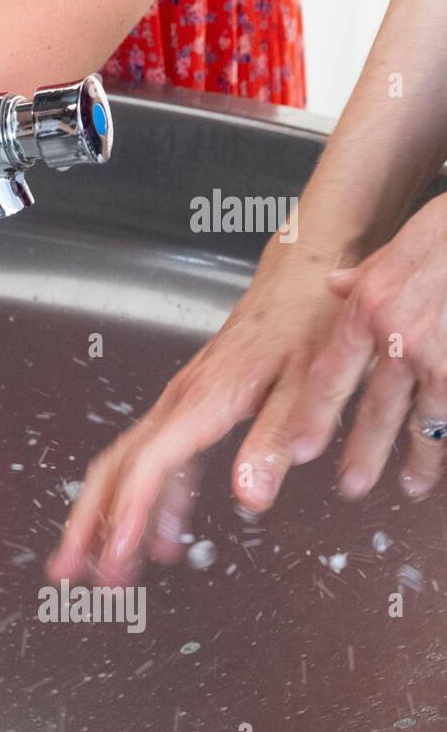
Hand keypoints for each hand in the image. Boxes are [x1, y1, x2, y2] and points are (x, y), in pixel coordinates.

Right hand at [48, 239, 346, 584]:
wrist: (299, 279)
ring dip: (107, 521)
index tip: (116, 559)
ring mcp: (178, 408)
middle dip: (85, 525)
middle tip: (68, 572)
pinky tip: (160, 541)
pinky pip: (157, 465)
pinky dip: (150, 507)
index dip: (127, 516)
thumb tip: (250, 499)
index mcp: (201, 401)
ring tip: (97, 571)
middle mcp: (177, 405)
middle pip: (113, 471)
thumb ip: (278, 439)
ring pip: (125, 470)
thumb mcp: (308, 383)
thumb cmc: (303, 322)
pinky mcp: (190, 412)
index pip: (146, 466)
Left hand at [290, 194, 446, 499]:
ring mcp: (444, 355)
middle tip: (351, 487)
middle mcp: (402, 338)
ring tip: (412, 485)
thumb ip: (366, 275)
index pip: (330, 375)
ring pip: (427, 419)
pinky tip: (446, 456)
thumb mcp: (397, 244)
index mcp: (370, 309)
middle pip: (377, 408)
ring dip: (419, 457)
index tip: (300, 450)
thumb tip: (335, 287)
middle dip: (364, 453)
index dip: (313, 416)